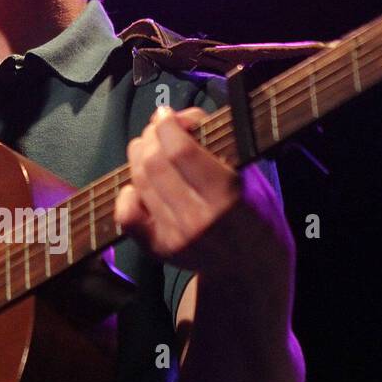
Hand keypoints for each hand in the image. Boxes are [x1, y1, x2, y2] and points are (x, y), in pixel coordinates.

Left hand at [114, 106, 290, 274]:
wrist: (250, 266)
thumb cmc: (254, 212)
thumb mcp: (251, 174)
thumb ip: (219, 144)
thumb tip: (180, 117)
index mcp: (226, 196)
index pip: (180, 151)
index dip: (167, 126)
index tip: (166, 115)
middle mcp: (197, 219)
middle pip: (153, 163)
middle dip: (150, 137)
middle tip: (157, 130)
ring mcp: (174, 237)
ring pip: (139, 182)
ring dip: (139, 157)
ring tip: (150, 148)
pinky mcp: (158, 249)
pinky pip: (126, 213)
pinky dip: (129, 192)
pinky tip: (142, 185)